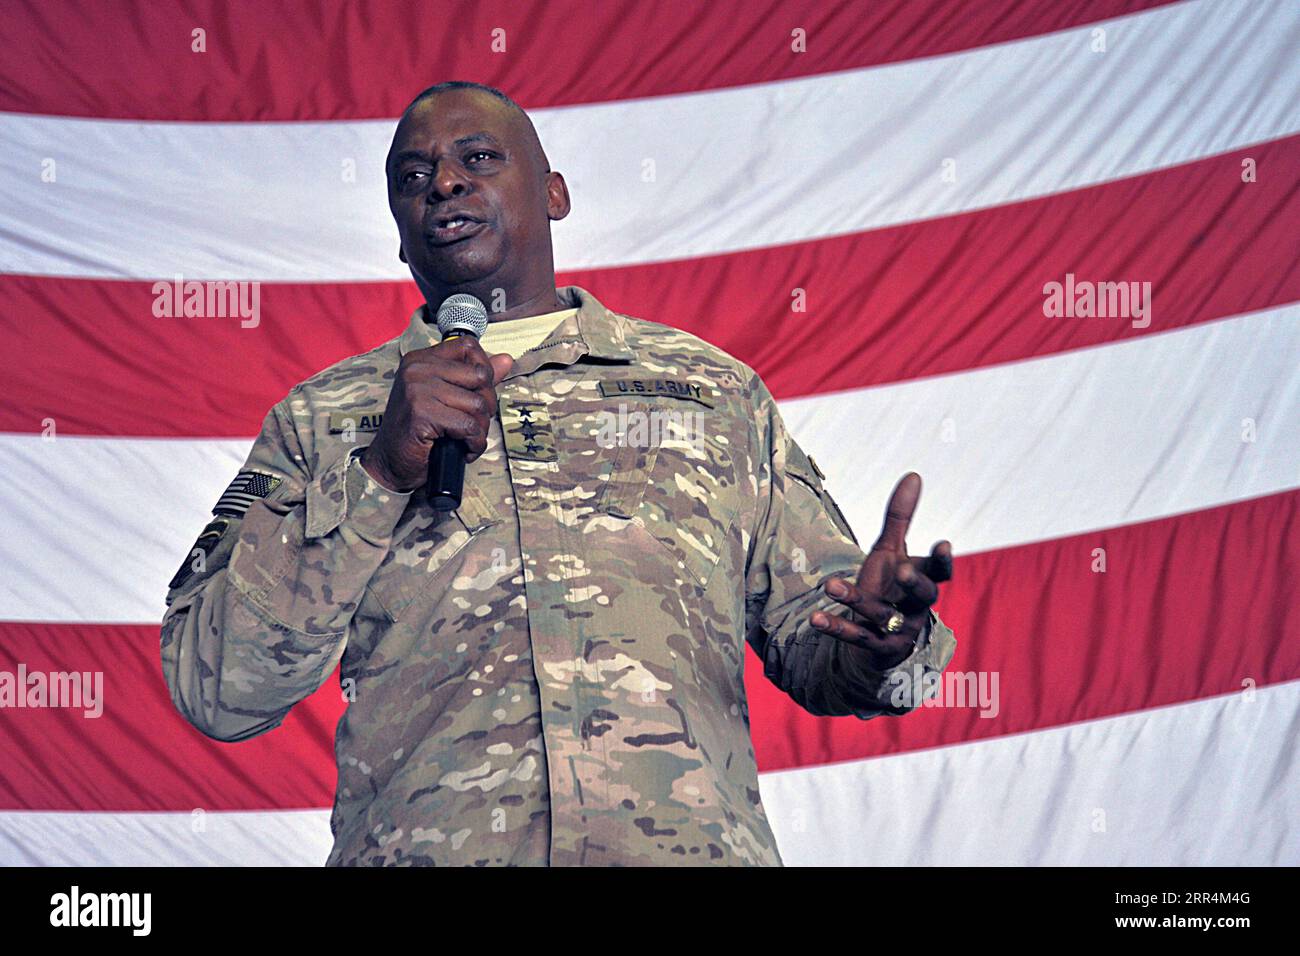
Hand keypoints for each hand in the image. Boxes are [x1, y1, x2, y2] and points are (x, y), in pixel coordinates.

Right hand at [361, 336, 513, 492]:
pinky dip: (474, 443)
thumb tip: (506, 360)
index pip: (469, 347)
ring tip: (466, 438)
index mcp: (421, 359)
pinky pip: (469, 426)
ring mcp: (417, 390)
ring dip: (480, 429)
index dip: (484, 371)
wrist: (391, 462)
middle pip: (480, 376)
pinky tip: (463, 448)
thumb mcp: (446, 397)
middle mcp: (417, 369)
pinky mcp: (422, 413)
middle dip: (486, 405)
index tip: (477, 393)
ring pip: (477, 404)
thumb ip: (475, 378)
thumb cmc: (418, 430)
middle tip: (472, 422)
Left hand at [810, 472, 952, 668]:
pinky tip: (815, 618)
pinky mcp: (875, 647)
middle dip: (914, 583)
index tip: (942, 543)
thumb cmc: (890, 586)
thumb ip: (901, 517)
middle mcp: (916, 608)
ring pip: (881, 616)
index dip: (942, 560)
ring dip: (856, 600)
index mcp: (924, 582)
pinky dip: (836, 628)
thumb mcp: (891, 551)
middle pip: (923, 597)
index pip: (940, 572)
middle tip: (901, 568)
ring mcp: (897, 630)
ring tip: (830, 585)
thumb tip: (914, 474)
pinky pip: (857, 638)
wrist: (882, 637)